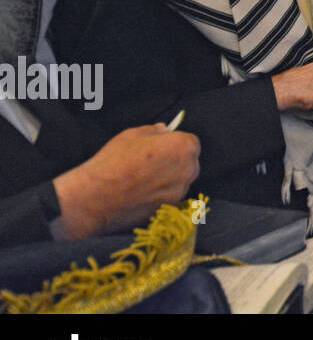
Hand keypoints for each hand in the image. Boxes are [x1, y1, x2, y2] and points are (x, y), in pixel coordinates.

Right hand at [52, 124, 201, 239]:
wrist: (95, 199)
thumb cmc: (113, 162)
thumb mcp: (131, 135)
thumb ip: (154, 131)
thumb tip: (164, 130)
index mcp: (184, 147)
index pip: (190, 142)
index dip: (174, 144)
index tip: (161, 147)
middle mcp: (188, 170)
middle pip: (188, 162)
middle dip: (175, 161)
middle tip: (150, 163)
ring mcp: (180, 192)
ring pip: (180, 181)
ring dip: (168, 179)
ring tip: (142, 179)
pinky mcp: (169, 210)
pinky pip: (170, 198)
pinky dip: (160, 195)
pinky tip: (140, 194)